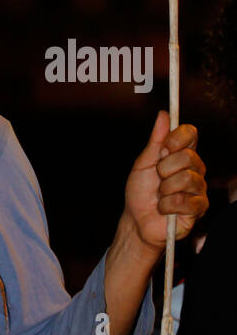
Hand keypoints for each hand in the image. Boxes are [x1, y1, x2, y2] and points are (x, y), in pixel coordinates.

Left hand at [123, 111, 207, 251]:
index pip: (190, 133)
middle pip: (188, 156)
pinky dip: (167, 205)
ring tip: (160, 195)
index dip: (175, 139)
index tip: (162, 150)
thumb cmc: (140, 191)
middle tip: (158, 178)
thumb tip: (163, 115)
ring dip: (164, 189)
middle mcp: (194, 169)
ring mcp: (198, 189)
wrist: (136, 220)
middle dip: (164, 168)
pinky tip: (165, 208)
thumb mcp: (143, 162)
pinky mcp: (198, 209)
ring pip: (186, 178)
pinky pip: (184, 200)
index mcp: (182, 154)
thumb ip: (155, 140)